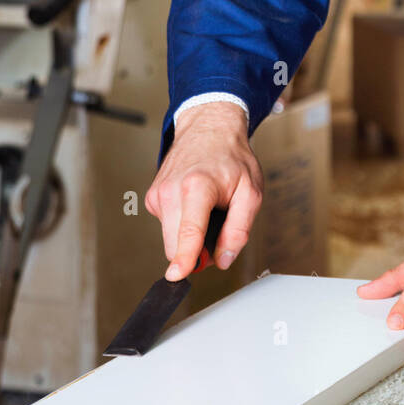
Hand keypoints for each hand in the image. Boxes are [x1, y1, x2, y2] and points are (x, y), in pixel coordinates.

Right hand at [145, 101, 264, 280]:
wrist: (209, 129)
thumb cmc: (231, 158)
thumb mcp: (251, 192)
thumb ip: (239, 229)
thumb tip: (223, 259)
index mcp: (197, 187)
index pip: (189, 231)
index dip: (185, 258)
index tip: (177, 276)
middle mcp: (171, 190)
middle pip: (174, 243)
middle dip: (195, 251)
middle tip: (218, 230)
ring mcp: (158, 193)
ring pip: (169, 238)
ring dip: (189, 236)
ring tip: (208, 208)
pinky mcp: (153, 197)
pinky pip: (167, 225)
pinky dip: (182, 222)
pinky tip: (194, 202)